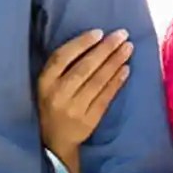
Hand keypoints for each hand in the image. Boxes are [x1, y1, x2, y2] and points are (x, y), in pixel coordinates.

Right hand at [38, 28, 133, 172]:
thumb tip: (92, 39)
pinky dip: (117, 82)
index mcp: (45, 82)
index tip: (99, 32)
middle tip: (122, 35)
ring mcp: (75, 109)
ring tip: (128, 48)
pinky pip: (106, 97)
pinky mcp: (89, 120)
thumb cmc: (52, 102)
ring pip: (98, 81)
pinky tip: (126, 69)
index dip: (81, 43)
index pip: (62, 57)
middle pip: (85, 68)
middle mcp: (59, 94)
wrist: (55, 140)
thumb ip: (61, 66)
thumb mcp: (47, 84)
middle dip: (105, 49)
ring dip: (115, 62)